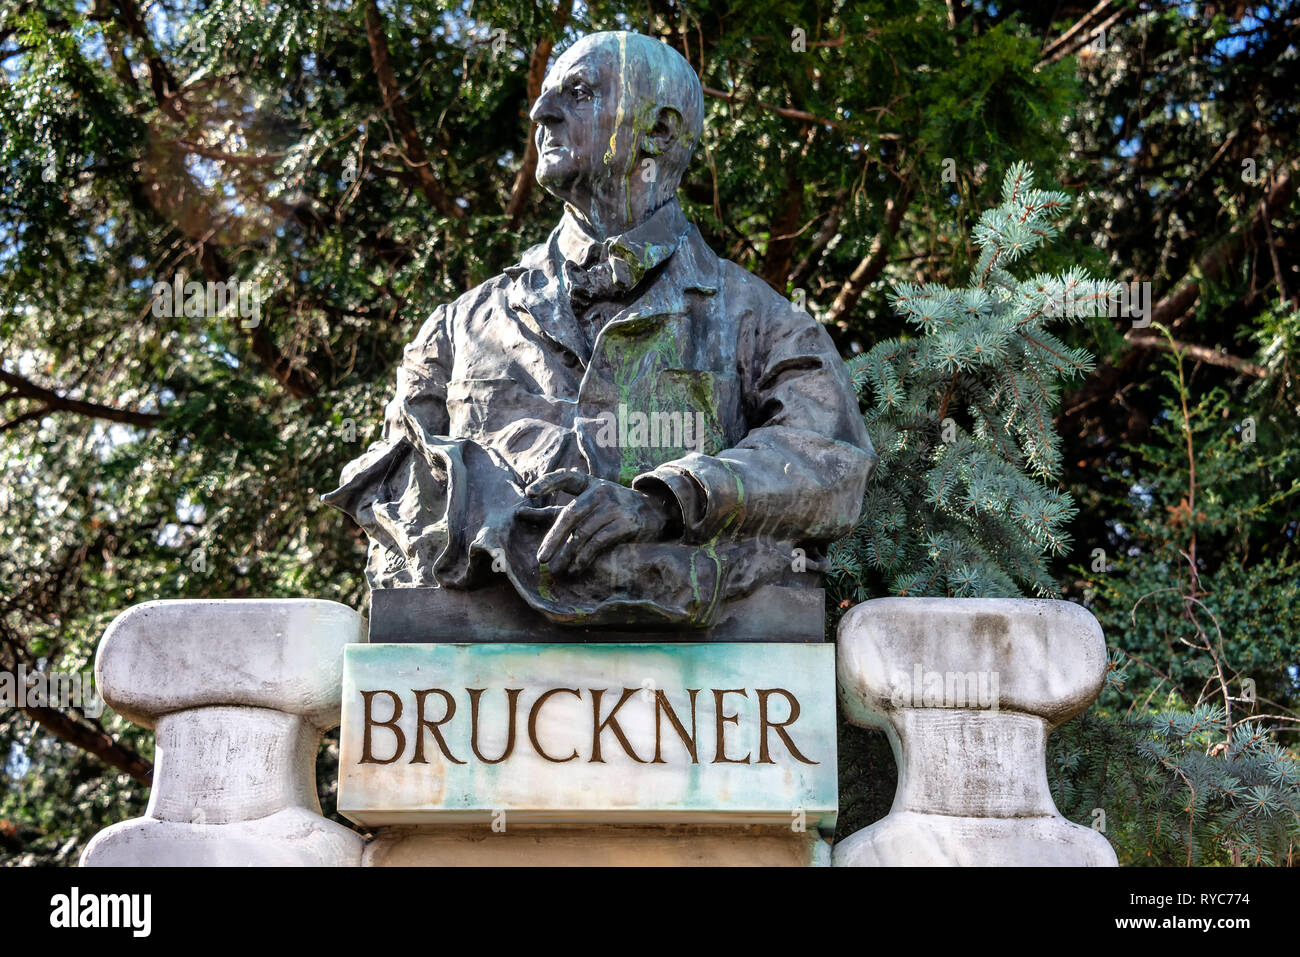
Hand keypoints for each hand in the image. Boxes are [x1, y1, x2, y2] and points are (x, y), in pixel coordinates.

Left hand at [519, 470, 679, 575]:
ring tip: (557, 570)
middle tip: (541, 558)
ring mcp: (615, 507)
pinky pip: (600, 542)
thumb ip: (558, 509)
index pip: (566, 478)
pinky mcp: (627, 523)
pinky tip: (576, 568)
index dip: (548, 483)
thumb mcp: (588, 503)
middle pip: (571, 515)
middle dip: (553, 538)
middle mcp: (601, 492)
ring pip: (584, 533)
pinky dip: (585, 557)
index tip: (529, 494)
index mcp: (589, 484)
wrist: (656, 512)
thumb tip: (521, 514)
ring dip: (568, 555)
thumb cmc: (612, 509)